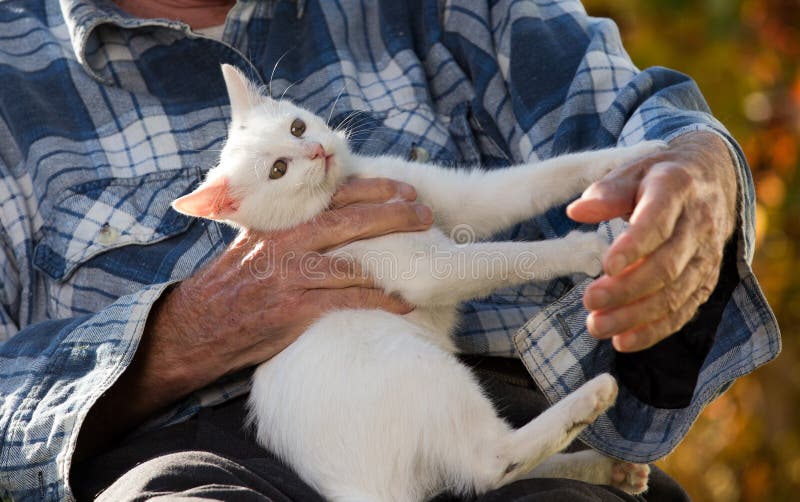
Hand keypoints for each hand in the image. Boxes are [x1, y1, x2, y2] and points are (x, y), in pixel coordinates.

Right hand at [153, 177, 431, 386]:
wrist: (198, 326)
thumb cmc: (232, 283)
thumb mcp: (255, 241)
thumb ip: (288, 225)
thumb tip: (329, 212)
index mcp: (280, 223)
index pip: (333, 196)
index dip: (374, 189)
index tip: (404, 188)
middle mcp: (287, 244)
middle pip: (351, 222)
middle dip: (394, 216)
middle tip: (426, 215)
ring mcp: (290, 277)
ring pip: (352, 263)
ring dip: (392, 263)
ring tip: (425, 261)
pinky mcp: (294, 310)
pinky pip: (346, 303)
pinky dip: (378, 301)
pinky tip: (403, 303)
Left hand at [567, 131, 737, 351]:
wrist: (712, 179)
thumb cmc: (659, 176)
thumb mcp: (634, 170)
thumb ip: (607, 191)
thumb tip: (577, 211)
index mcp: (677, 190)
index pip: (658, 222)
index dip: (634, 245)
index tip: (606, 265)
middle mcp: (698, 226)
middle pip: (666, 266)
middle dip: (626, 289)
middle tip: (589, 301)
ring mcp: (706, 257)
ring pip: (674, 294)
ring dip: (634, 316)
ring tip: (596, 327)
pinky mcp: (705, 281)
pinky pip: (683, 311)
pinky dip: (654, 331)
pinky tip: (623, 342)